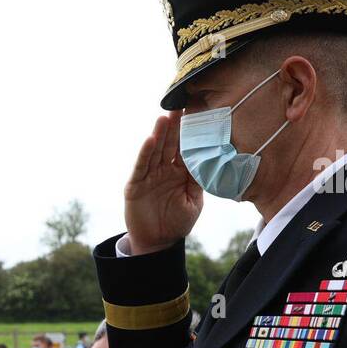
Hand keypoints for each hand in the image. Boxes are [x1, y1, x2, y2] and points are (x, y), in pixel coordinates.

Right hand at [123, 111, 202, 254]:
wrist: (158, 243)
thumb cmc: (177, 222)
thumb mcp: (194, 201)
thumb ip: (198, 181)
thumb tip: (211, 160)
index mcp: (180, 172)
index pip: (186, 148)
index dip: (190, 132)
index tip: (198, 113)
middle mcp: (164, 170)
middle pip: (170, 143)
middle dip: (175, 125)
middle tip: (181, 104)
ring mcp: (149, 176)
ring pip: (156, 151)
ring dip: (160, 134)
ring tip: (165, 117)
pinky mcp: (135, 185)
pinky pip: (141, 166)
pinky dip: (145, 153)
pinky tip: (150, 140)